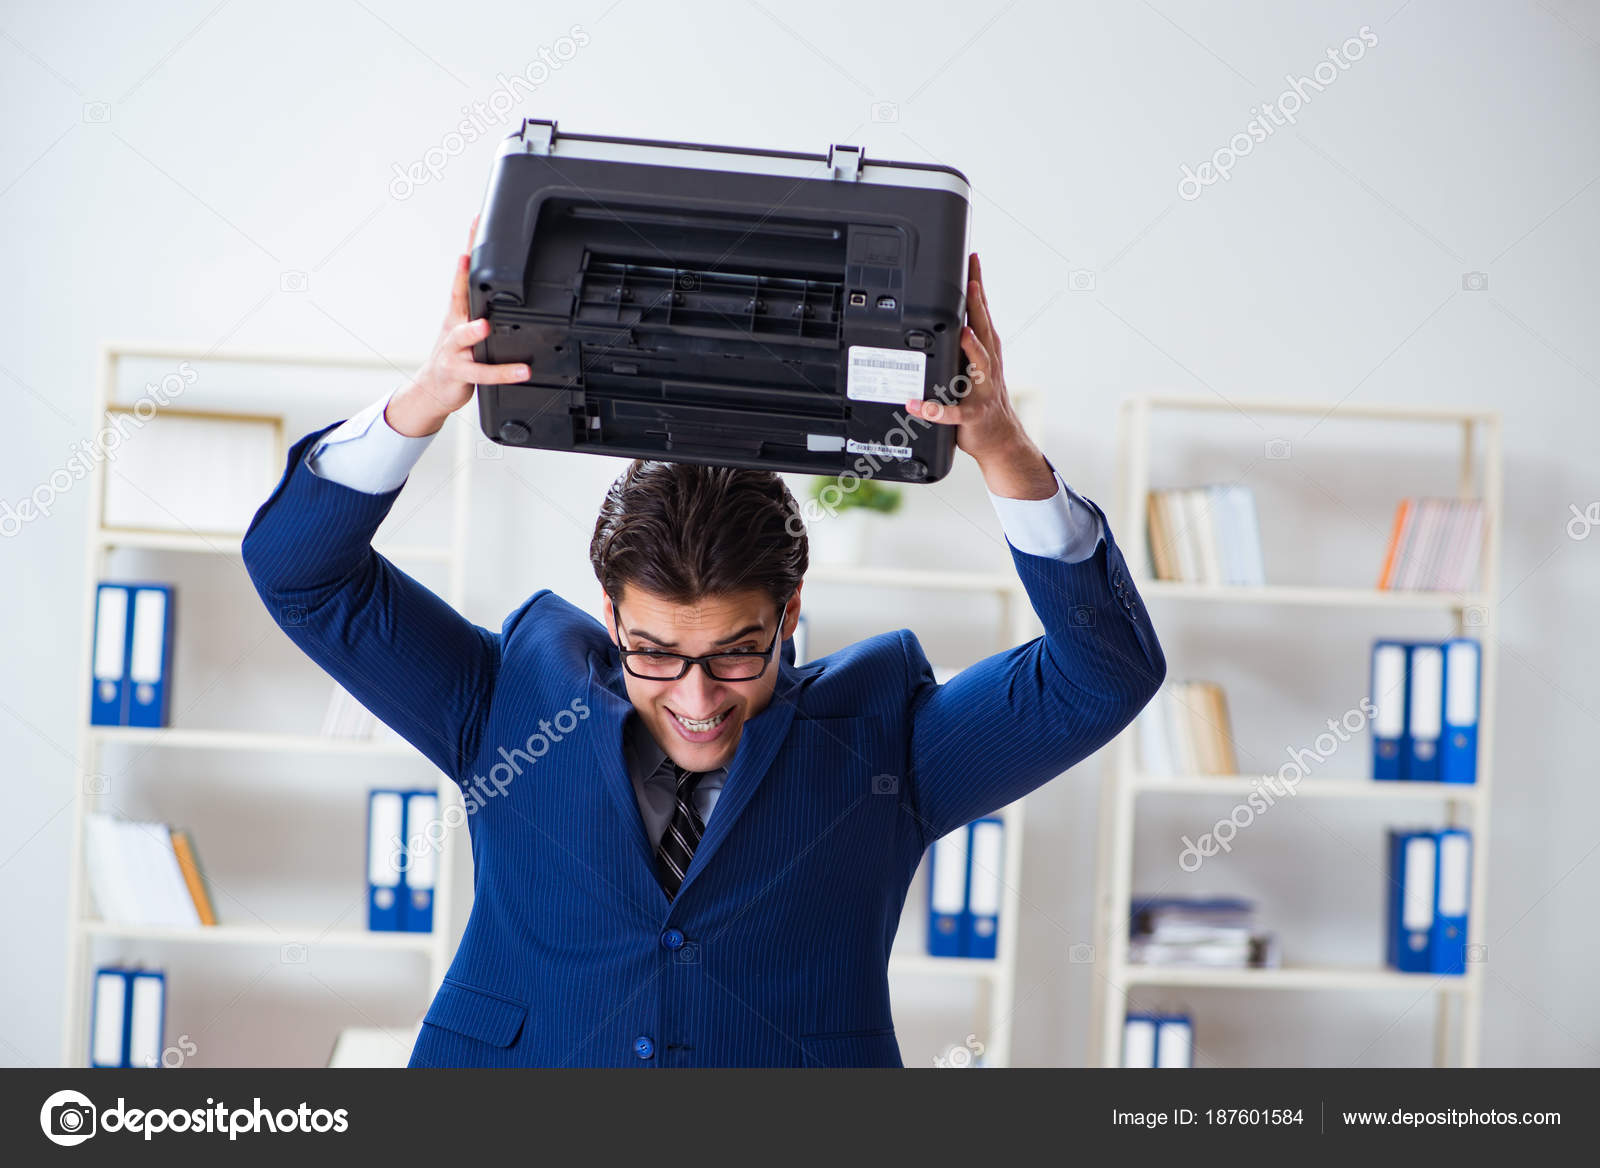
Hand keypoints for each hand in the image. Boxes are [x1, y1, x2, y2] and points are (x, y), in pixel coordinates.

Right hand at [386, 216, 531, 437]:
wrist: (433, 389)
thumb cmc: (455, 356)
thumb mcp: (468, 327)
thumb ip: (484, 307)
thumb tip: (507, 286)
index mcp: (459, 312)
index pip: (464, 274)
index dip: (469, 247)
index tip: (477, 222)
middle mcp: (454, 326)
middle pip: (457, 294)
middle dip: (461, 273)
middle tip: (466, 255)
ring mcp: (453, 349)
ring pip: (462, 337)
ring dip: (472, 331)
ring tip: (484, 325)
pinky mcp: (459, 373)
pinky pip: (483, 373)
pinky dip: (503, 372)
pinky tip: (521, 370)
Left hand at [904, 253, 1055, 498]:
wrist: (1001, 441)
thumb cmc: (984, 402)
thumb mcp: (976, 368)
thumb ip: (964, 344)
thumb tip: (951, 315)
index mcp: (986, 354)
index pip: (982, 313)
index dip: (977, 286)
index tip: (972, 259)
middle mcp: (988, 368)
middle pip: (984, 330)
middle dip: (978, 306)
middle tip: (972, 282)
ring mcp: (982, 391)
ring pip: (979, 366)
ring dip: (971, 349)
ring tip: (963, 331)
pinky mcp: (971, 415)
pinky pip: (951, 412)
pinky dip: (934, 409)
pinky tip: (918, 404)